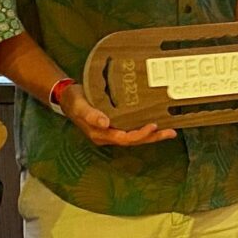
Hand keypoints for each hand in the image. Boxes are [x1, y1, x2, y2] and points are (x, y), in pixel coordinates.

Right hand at [59, 86, 177, 146]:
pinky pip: (132, 128)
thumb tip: (105, 123)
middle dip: (152, 137)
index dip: (139, 134)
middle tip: (170, 132)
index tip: (153, 126)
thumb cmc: (73, 100)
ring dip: (152, 135)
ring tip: (169, 131)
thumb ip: (90, 114)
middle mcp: (108, 135)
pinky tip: (156, 124)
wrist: (67, 97)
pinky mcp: (115, 124)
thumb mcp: (79, 106)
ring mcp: (112, 131)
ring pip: (134, 136)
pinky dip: (145, 128)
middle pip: (133, 140)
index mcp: (100, 134)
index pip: (124, 138)